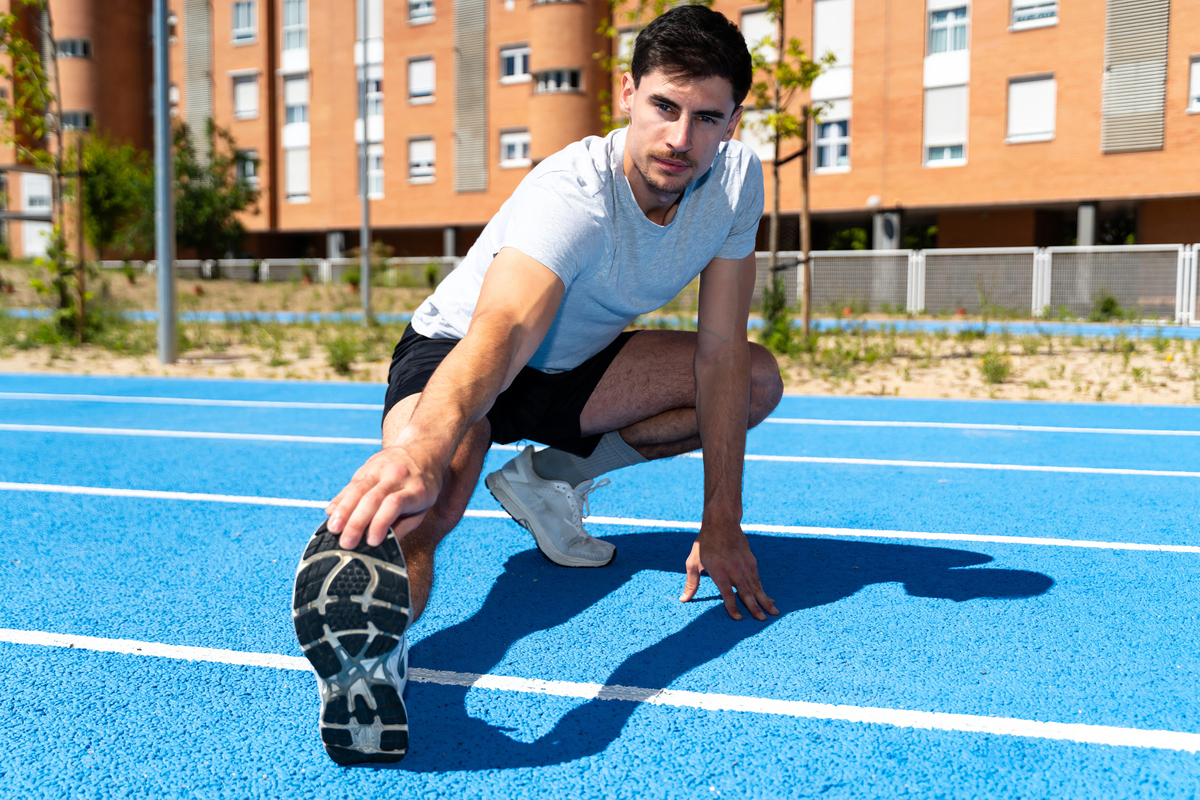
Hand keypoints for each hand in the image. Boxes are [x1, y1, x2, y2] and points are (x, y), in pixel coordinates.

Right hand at [324, 445, 440, 549]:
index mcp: (416, 489)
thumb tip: (383, 548)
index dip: (380, 523)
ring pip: (358, 489)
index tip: (371, 542)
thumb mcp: (422, 507)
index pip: (394, 505)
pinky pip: (352, 484)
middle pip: (372, 499)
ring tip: (333, 529)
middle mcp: (397, 476)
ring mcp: (381, 469)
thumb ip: (403, 526)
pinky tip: (331, 512)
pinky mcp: (368, 466)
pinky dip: (340, 499)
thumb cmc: (422, 487)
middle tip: (346, 542)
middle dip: (357, 523)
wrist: (423, 450)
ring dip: (343, 511)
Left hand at [679, 523, 777, 620]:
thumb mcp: (693, 563)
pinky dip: (763, 589)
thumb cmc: (704, 544)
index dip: (732, 607)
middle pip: (746, 592)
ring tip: (773, 612)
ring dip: (764, 600)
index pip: (727, 593)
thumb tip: (683, 599)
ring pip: (756, 586)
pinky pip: (758, 579)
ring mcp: (744, 565)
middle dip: (754, 607)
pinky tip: (768, 598)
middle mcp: (734, 570)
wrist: (721, 523)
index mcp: (719, 572)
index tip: (738, 619)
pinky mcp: (751, 561)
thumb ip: (691, 583)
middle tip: (762, 620)